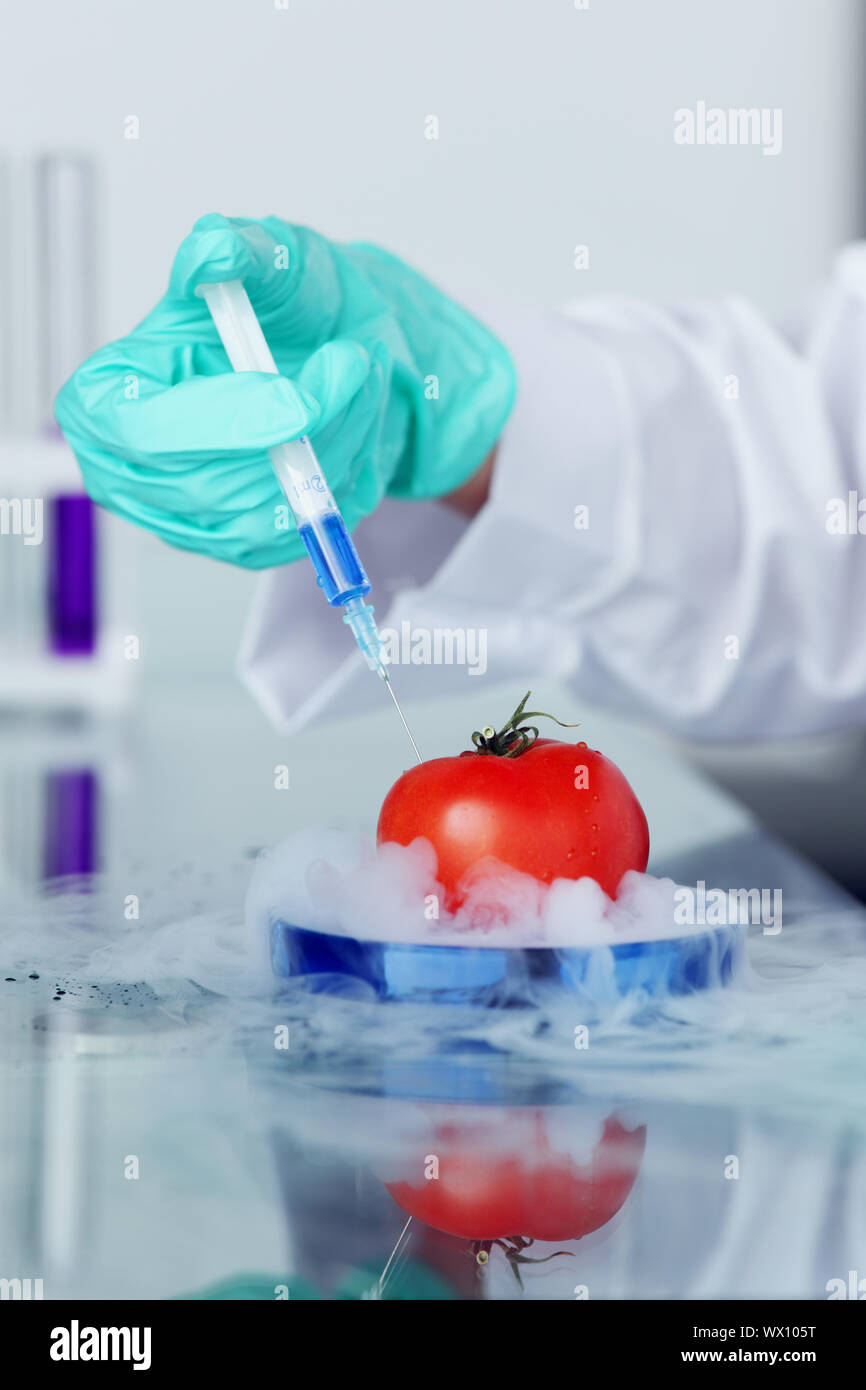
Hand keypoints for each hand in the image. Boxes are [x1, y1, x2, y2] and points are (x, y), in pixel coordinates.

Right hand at [55, 213, 514, 567]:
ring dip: (334, 441)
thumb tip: (212, 248)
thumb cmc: (285, 310)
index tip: (295, 400)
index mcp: (106, 396)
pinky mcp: (241, 545)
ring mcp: (186, 519)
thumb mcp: (275, 262)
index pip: (139, 430)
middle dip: (299, 426)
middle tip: (353, 364)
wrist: (335, 350)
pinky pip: (297, 526)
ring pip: (265, 508)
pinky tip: (352, 421)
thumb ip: (244, 252)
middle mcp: (133, 470)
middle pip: (209, 482)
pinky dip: (342, 473)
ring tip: (359, 377)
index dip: (218, 421)